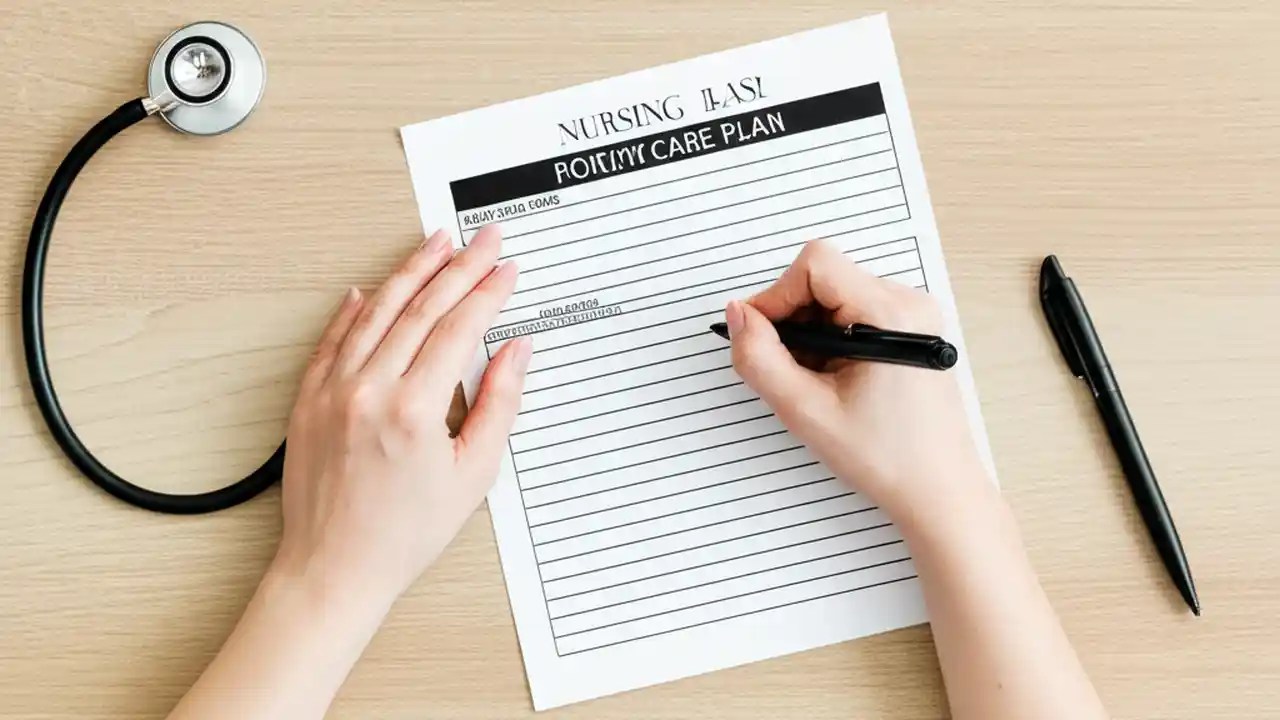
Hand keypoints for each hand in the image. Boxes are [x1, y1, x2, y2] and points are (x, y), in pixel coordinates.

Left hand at [273, 226, 530, 608]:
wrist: (334, 568)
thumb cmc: (403, 534)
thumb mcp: (473, 475)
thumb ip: (498, 405)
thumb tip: (515, 351)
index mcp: (414, 410)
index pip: (459, 329)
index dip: (487, 292)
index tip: (506, 269)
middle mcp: (369, 390)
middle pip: (421, 309)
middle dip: (458, 267)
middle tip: (481, 240)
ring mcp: (332, 391)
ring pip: (375, 312)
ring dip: (409, 273)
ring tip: (434, 244)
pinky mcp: (307, 400)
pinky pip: (333, 340)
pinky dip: (353, 310)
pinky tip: (368, 288)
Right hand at [725, 240, 984, 519]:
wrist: (938, 491)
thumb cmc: (886, 458)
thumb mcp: (806, 410)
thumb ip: (760, 358)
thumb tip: (737, 315)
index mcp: (891, 314)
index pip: (815, 265)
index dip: (776, 295)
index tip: (759, 335)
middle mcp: (909, 304)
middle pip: (825, 277)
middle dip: (792, 318)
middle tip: (786, 370)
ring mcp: (915, 316)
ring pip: (837, 296)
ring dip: (811, 332)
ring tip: (814, 382)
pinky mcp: (913, 332)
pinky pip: (856, 313)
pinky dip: (831, 340)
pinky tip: (833, 380)